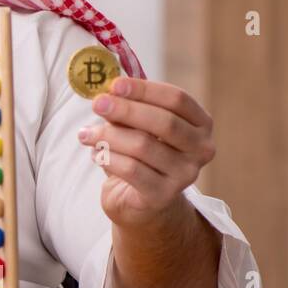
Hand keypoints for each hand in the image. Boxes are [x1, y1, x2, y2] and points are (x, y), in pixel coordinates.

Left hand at [76, 76, 215, 230]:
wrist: (142, 202)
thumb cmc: (140, 155)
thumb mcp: (137, 127)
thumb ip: (127, 108)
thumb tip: (107, 92)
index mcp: (200, 124)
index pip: (177, 99)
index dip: (145, 90)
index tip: (115, 85)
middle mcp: (201, 149)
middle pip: (164, 122)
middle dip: (126, 110)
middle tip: (97, 104)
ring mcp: (186, 174)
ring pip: (143, 146)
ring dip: (108, 136)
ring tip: (85, 134)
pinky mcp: (163, 195)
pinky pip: (131, 169)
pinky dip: (108, 157)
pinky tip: (95, 154)